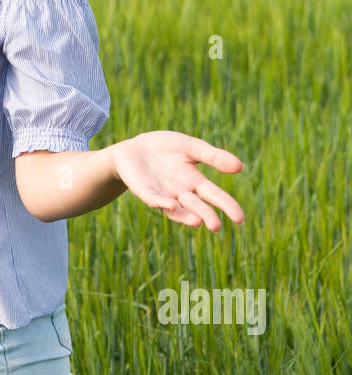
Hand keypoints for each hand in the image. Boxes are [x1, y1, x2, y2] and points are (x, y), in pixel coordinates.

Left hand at [110, 131, 244, 230]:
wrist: (134, 147)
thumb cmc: (165, 148)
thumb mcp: (192, 147)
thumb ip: (213, 156)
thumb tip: (240, 167)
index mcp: (195, 183)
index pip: (215, 196)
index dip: (227, 206)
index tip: (240, 219)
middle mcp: (181, 193)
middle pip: (197, 207)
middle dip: (206, 216)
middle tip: (216, 226)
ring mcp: (163, 194)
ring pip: (177, 210)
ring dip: (185, 217)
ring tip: (197, 222)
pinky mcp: (145, 191)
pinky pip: (154, 199)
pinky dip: (161, 203)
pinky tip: (170, 204)